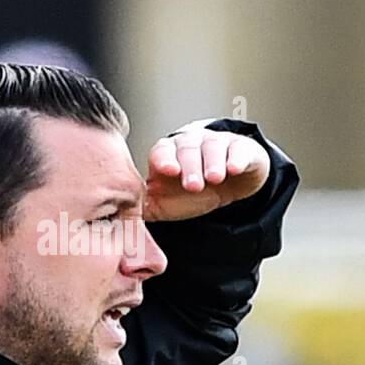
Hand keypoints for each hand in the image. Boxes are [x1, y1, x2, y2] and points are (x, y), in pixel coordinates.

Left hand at [143, 120, 270, 221]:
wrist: (228, 185)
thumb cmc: (189, 193)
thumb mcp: (165, 202)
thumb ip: (145, 208)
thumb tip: (124, 221)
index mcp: (168, 154)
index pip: (162, 151)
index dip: (163, 159)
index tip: (167, 171)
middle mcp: (191, 143)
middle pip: (187, 148)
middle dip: (190, 166)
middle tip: (193, 186)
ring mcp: (216, 143)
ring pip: (212, 147)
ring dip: (212, 162)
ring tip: (214, 179)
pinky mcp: (240, 149)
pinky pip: (238, 150)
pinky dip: (237, 159)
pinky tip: (233, 169)